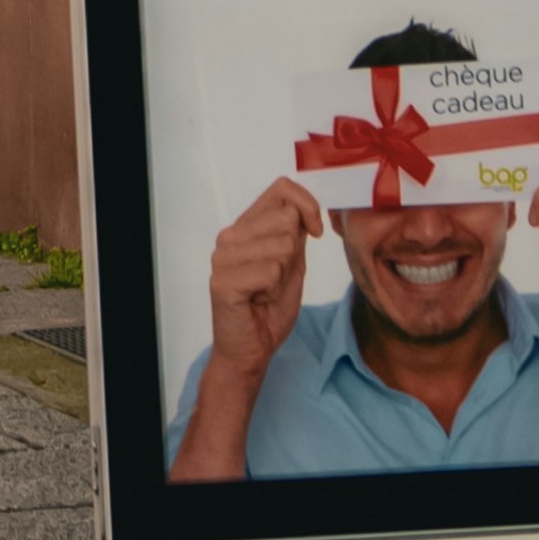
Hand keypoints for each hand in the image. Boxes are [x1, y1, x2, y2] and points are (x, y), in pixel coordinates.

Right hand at [170, 176, 318, 483]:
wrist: (251, 350)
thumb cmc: (270, 309)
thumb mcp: (293, 265)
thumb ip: (296, 235)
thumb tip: (304, 210)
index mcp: (245, 227)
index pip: (281, 189)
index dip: (307, 206)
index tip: (316, 231)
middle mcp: (229, 236)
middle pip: (286, 218)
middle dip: (295, 253)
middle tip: (276, 279)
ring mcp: (222, 257)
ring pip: (282, 245)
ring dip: (284, 275)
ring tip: (266, 291)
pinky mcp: (223, 281)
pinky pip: (271, 271)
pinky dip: (274, 290)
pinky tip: (258, 301)